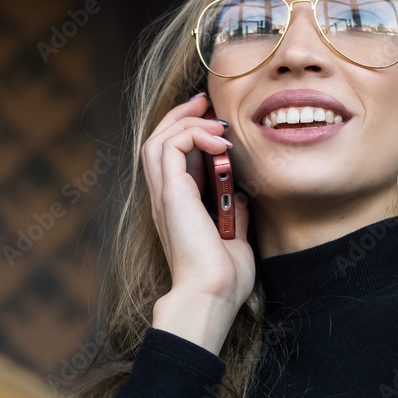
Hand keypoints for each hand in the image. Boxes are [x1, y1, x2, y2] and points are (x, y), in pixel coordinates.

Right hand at [141, 94, 254, 318]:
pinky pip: (170, 146)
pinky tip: (219, 142)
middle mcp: (165, 198)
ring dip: (183, 122)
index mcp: (177, 207)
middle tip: (205, 104)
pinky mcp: (170, 193)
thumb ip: (233, 213)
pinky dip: (193, 134)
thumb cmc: (223, 276)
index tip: (214, 121)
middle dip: (180, 117)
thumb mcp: (234, 237)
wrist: (211, 294)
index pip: (171, 158)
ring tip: (211, 119)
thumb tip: (241, 195)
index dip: (188, 133)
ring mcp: (164, 195)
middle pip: (157, 141)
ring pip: (156, 140)